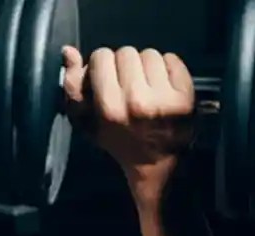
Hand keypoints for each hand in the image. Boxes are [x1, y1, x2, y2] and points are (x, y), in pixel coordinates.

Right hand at [63, 46, 195, 198]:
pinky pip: (172, 60)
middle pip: (126, 52)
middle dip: (125, 65)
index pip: (102, 57)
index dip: (102, 64)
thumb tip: (69, 51)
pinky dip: (168, 69)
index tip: (107, 78)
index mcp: (109, 108)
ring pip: (150, 54)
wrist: (155, 164)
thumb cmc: (118, 139)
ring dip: (147, 66)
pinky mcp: (185, 96)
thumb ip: (73, 87)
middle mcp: (137, 102)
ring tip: (147, 87)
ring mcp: (164, 99)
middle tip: (128, 85)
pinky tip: (163, 87)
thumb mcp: (87, 121)